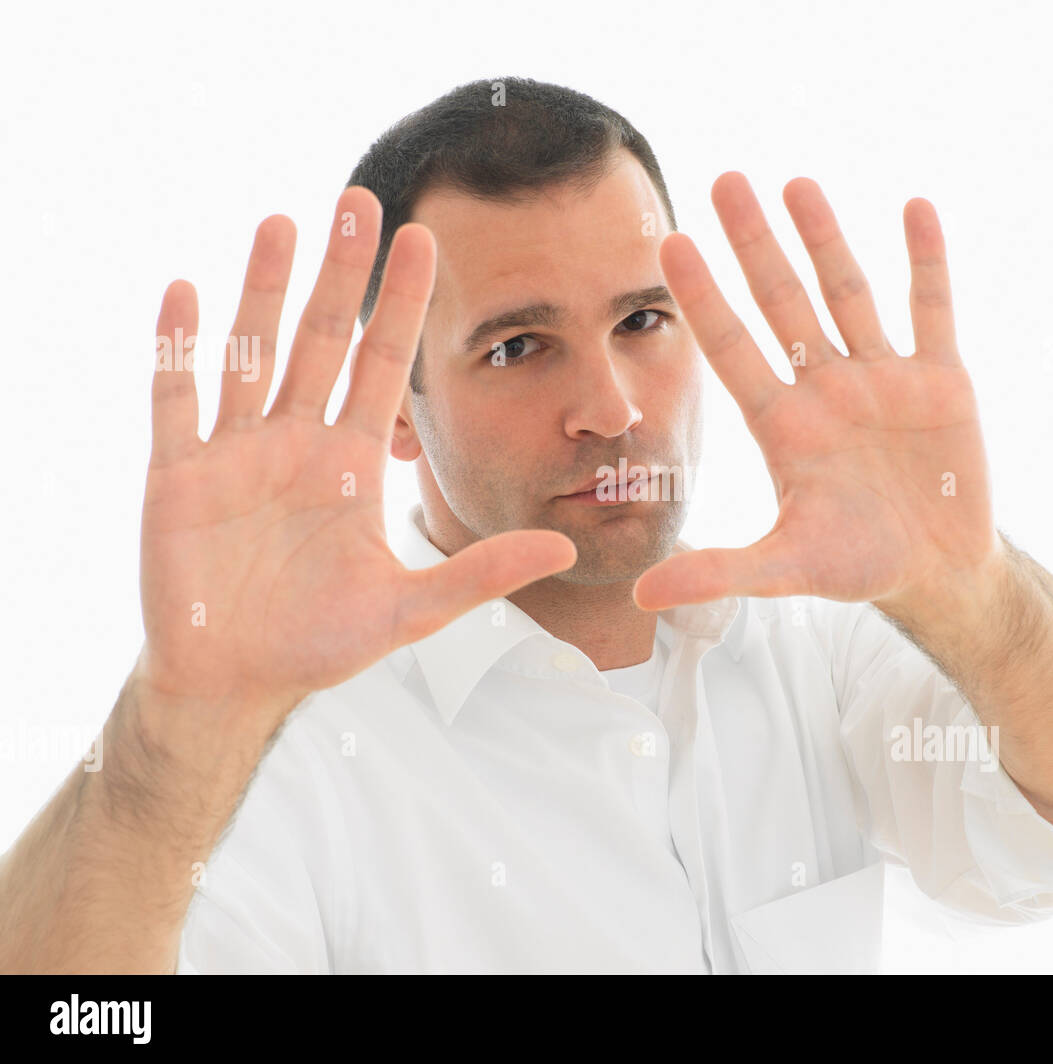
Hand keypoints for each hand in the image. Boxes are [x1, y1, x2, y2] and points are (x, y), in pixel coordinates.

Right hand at [139, 187, 575, 713]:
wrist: (240, 678)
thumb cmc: (321, 641)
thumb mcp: (411, 609)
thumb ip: (481, 574)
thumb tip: (563, 548)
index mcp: (351, 461)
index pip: (383, 365)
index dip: (401, 305)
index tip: (426, 240)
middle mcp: (296, 442)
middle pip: (319, 340)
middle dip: (339, 273)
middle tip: (360, 197)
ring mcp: (236, 453)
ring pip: (251, 352)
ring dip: (262, 289)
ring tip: (282, 222)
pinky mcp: (179, 476)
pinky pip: (176, 400)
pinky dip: (178, 349)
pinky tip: (186, 293)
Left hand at [633, 173, 998, 612]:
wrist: (938, 572)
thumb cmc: (858, 566)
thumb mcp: (786, 569)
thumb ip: (718, 572)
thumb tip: (642, 597)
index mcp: (783, 426)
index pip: (732, 348)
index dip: (702, 298)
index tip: (670, 243)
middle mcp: (824, 389)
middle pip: (783, 303)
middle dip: (755, 244)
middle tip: (725, 180)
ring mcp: (881, 378)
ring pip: (849, 292)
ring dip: (826, 238)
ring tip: (796, 183)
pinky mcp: (940, 379)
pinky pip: (932, 309)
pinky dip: (927, 261)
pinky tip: (914, 208)